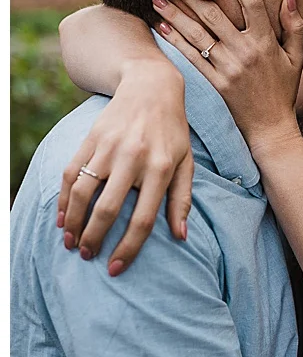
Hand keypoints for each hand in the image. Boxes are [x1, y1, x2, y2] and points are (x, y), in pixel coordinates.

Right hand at [57, 57, 193, 274]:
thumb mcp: (187, 162)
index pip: (143, 218)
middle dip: (94, 239)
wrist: (152, 88)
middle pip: (108, 210)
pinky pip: (70, 174)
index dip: (129, 247)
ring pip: (82, 193)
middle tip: (88, 256)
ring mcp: (109, 149)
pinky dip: (62, 198)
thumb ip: (182, 199)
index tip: (116, 268)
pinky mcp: (90, 140)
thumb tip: (181, 236)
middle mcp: (134, 159)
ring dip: (72, 222)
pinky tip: (61, 217)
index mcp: (162, 168)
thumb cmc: (173, 131)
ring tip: (71, 242)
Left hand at [153, 0, 302, 154]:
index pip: (251, 2)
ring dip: (176, 12)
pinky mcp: (214, 81)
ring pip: (198, 33)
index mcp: (267, 41)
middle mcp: (245, 51)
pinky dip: (175, 39)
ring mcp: (228, 67)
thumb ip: (294, 26)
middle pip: (215, 13)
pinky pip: (191, 56)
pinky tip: (161, 25)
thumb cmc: (285, 90)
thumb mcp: (297, 57)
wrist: (271, 127)